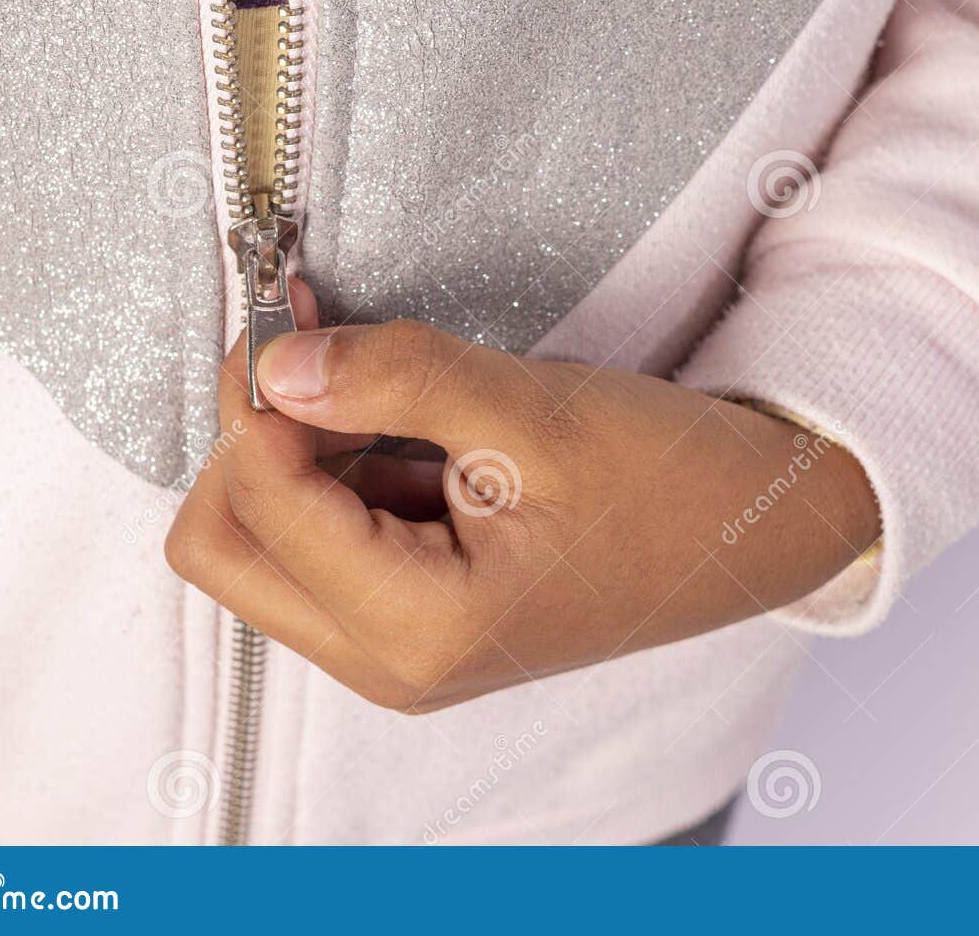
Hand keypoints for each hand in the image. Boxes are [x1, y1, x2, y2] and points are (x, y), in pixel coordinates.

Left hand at [165, 282, 879, 712]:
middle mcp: (391, 662)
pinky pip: (320, 543)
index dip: (256, 398)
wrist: (752, 528)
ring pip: (263, 544)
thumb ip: (395, 380)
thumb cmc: (669, 483)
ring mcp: (400, 647)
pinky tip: (394, 417)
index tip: (295, 317)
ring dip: (291, 449)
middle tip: (308, 347)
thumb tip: (277, 366)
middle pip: (226, 549)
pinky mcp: (415, 617)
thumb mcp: (532, 412)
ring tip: (367, 375)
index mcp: (419, 628)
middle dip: (249, 438)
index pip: (255, 507)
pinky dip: (330, 469)